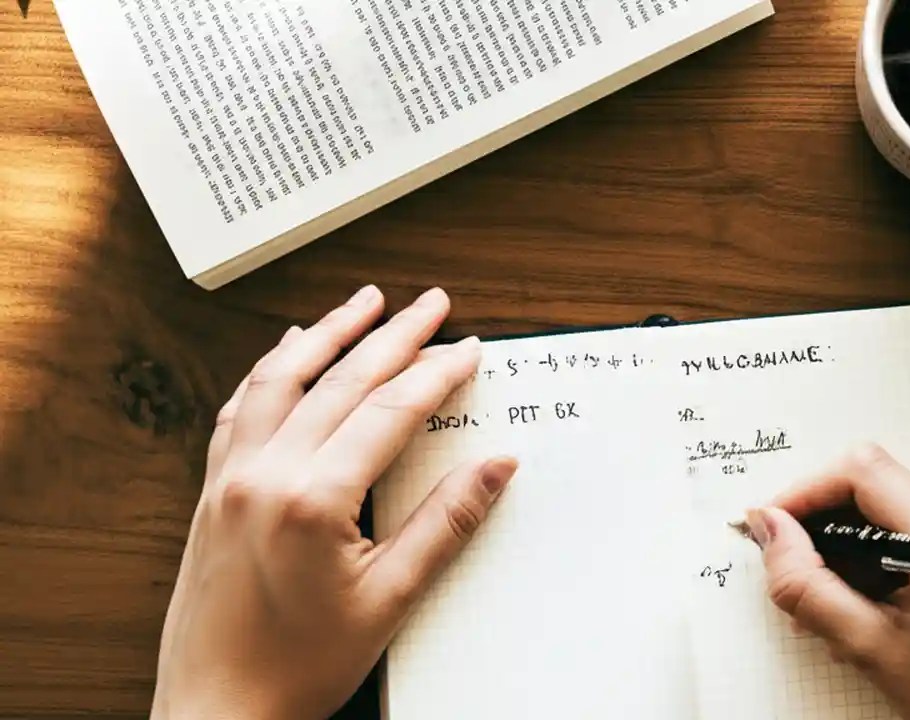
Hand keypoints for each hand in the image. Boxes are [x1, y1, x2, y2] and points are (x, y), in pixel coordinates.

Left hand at [152, 286, 516, 719]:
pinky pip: (241, 407)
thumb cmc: (298, 666)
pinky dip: (270, 370)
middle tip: (431, 304)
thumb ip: (445, 523)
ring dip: (328, 333)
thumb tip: (496, 467)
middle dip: (394, 336)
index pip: (389, 411)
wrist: (217, 711)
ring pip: (281, 378)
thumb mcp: (390, 599)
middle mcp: (265, 473)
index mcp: (312, 499)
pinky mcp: (212, 490)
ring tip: (364, 301)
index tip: (468, 349)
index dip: (436, 374)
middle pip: (341, 380)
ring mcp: (230, 477)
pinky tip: (288, 352)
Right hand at [746, 444, 909, 719]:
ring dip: (864, 536)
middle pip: (883, 483)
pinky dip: (899, 545)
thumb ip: (808, 585)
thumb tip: (771, 531)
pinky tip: (889, 594)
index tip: (777, 522)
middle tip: (804, 571)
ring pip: (906, 499)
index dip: (807, 490)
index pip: (865, 472)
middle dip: (832, 521)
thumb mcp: (873, 650)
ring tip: (849, 597)